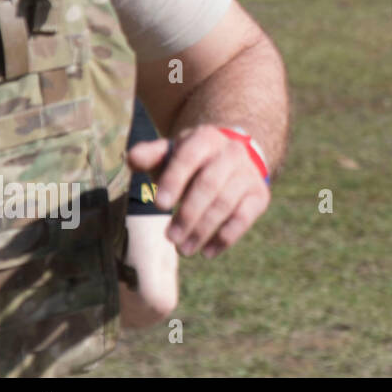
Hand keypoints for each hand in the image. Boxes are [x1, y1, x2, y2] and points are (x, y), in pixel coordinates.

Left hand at [128, 125, 270, 258]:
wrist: (230, 159)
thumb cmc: (190, 161)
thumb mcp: (170, 153)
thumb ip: (150, 155)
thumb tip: (132, 158)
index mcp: (206, 138)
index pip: (189, 158)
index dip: (175, 181)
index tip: (159, 206)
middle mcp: (232, 153)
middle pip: (210, 184)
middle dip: (188, 213)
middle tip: (169, 237)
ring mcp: (248, 174)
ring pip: (226, 204)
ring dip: (203, 230)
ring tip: (183, 249)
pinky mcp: (259, 195)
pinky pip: (244, 218)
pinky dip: (225, 238)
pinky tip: (207, 252)